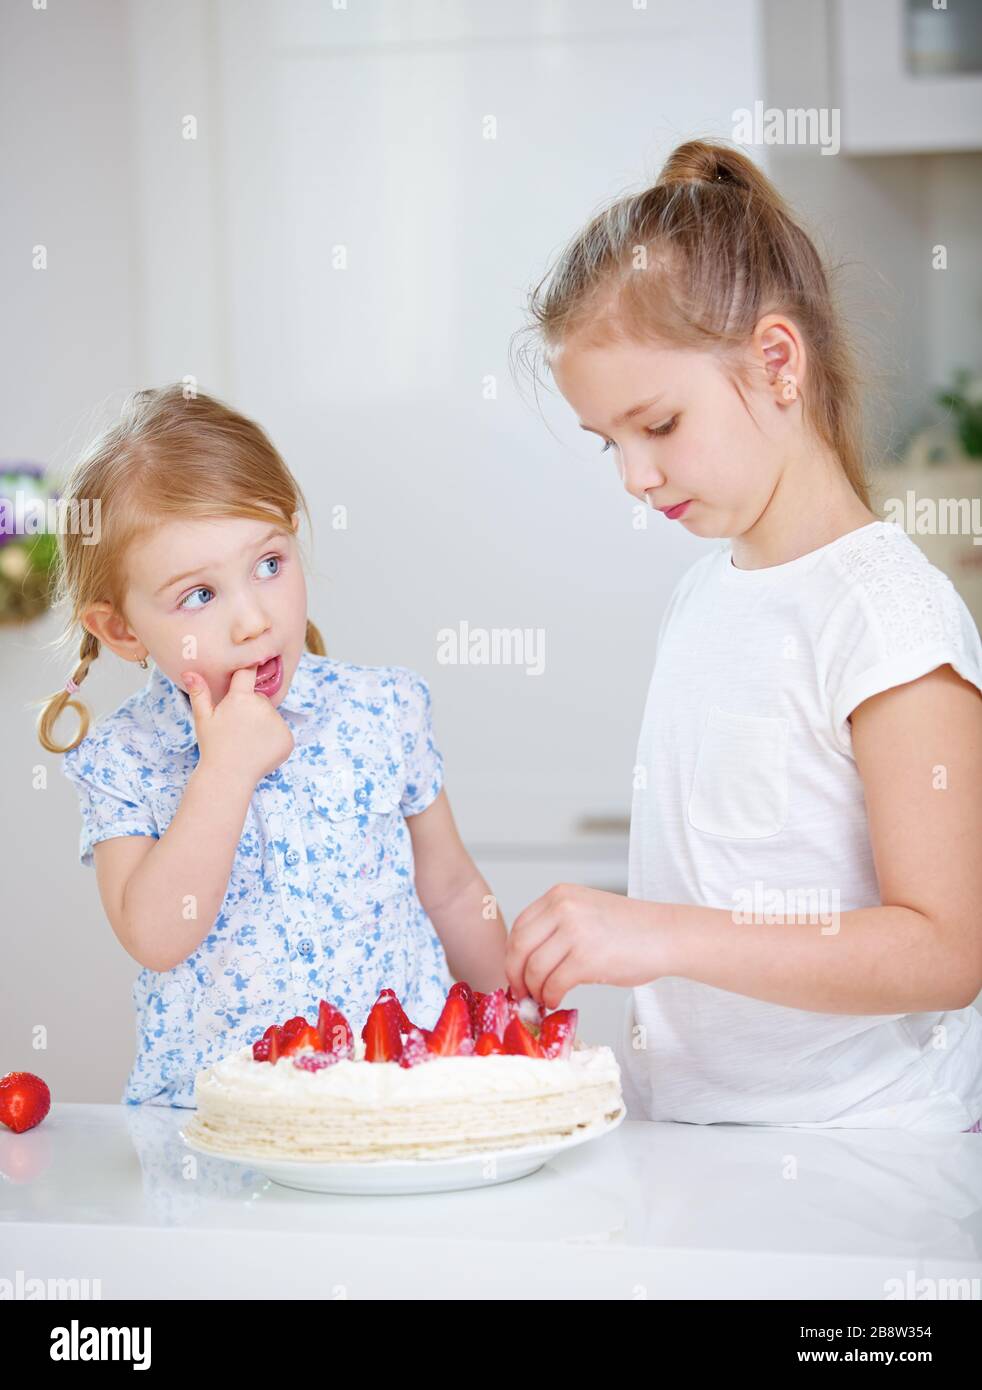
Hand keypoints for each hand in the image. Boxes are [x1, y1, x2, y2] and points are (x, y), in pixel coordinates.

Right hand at [182, 665, 293, 784]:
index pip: (248, 672)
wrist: (228, 777)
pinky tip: (259, 750)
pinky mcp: (287, 739)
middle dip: (251, 709)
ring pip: (271, 717)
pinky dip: (273, 740)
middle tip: (237, 728)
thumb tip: (189, 671)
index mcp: (241, 698)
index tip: (250, 665)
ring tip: (247, 741)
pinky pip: (281, 734)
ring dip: (262, 725)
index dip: (248, 669)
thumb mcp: (203, 718)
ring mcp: (278, 723)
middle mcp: (262, 707)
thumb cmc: (213, 746)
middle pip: (259, 699)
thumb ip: (199, 692)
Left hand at [505, 883, 670, 1010]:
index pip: (519, 926)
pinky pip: (553, 984)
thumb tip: (526, 960)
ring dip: (534, 990)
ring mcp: (574, 933)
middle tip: (521, 991)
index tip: (516, 971)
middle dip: (515, 974)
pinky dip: (550, 997)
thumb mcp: (586, 910)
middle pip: (519, 948)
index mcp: (559, 895)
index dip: (513, 954)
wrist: (667, 934)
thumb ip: (556, 925)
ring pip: (534, 969)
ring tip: (542, 998)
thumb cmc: (630, 928)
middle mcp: (563, 909)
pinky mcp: (586, 959)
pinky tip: (556, 1000)